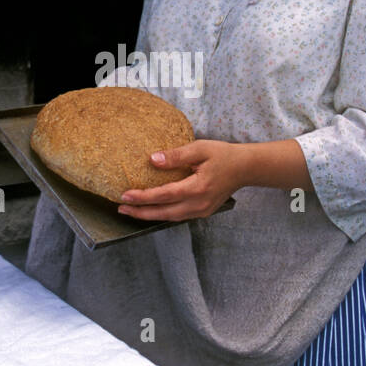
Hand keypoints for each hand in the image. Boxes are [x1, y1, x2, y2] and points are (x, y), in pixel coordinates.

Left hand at [117, 140, 245, 221]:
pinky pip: (178, 216)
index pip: (164, 195)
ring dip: (150, 215)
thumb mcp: (200, 148)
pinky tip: (152, 209)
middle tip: (121, 208)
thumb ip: (176, 155)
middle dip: (140, 212)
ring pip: (170, 217)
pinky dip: (163, 214)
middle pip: (164, 212)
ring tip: (131, 211)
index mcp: (197, 188)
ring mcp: (202, 211)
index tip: (125, 195)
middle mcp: (199, 204)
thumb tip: (153, 160)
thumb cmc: (223, 155)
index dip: (143, 197)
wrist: (245, 168)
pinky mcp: (203, 212)